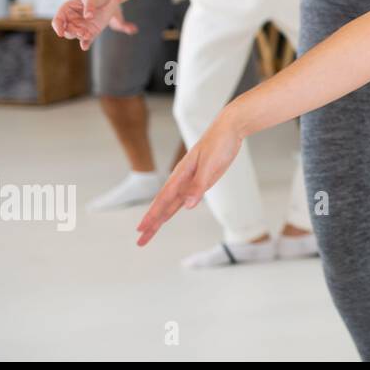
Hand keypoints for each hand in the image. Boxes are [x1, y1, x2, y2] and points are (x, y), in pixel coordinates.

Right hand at [52, 0, 133, 50]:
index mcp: (67, 9)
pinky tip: (85, 46)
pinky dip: (85, 43)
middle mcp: (72, 20)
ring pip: (76, 35)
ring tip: (86, 35)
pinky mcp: (91, 31)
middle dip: (72, 32)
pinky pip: (86, 40)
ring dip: (80, 36)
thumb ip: (89, 6)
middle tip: (81, 31)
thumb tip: (88, 16)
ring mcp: (81, 26)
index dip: (58, 27)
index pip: (58, 20)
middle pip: (67, 30)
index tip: (60, 33)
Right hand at [136, 114, 244, 245]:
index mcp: (181, 174)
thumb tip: (188, 206)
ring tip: (149, 232)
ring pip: (172, 203)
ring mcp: (190, 180)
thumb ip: (198, 185)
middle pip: (163, 205)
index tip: (141, 229)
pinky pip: (183, 197)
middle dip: (152, 223)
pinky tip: (167, 215)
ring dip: (161, 218)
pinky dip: (173, 208)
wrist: (229, 128)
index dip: (153, 215)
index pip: (163, 200)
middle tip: (140, 241)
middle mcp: (182, 179)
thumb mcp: (211, 165)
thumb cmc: (219, 144)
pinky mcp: (200, 180)